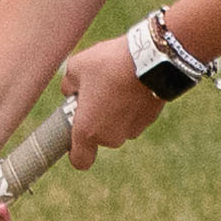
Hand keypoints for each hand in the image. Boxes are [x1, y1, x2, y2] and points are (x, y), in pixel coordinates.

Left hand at [57, 35, 162, 164]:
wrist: (151, 59)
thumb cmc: (108, 64)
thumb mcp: (76, 67)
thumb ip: (68, 86)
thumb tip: (71, 92)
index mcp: (87, 130)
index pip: (80, 161)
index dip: (76, 152)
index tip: (75, 135)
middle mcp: (110, 137)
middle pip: (99, 135)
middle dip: (96, 118)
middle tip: (95, 93)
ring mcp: (132, 130)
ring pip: (117, 125)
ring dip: (114, 111)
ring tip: (115, 84)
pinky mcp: (149, 120)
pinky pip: (134, 116)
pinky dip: (130, 105)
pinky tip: (131, 84)